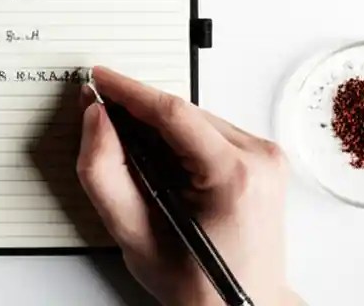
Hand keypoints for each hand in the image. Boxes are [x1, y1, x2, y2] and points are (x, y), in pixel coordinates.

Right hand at [77, 67, 297, 305]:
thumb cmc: (195, 283)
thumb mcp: (133, 235)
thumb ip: (103, 173)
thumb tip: (96, 117)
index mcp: (234, 176)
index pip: (173, 113)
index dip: (129, 90)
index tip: (98, 79)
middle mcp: (260, 159)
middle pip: (183, 113)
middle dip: (138, 113)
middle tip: (102, 124)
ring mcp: (268, 156)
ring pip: (195, 119)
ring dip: (159, 128)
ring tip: (134, 158)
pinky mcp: (265, 158)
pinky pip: (210, 131)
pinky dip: (180, 140)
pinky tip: (164, 164)